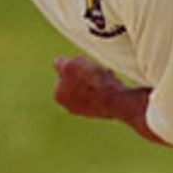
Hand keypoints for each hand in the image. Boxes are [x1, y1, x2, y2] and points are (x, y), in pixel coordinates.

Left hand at [53, 56, 167, 145]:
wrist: (116, 99)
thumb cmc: (92, 81)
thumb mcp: (72, 64)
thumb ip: (61, 62)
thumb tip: (57, 62)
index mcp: (58, 96)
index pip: (63, 73)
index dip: (74, 65)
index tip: (83, 65)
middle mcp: (70, 106)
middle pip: (77, 80)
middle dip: (87, 73)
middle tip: (96, 70)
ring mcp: (86, 110)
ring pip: (91, 85)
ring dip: (98, 77)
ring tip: (106, 75)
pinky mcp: (102, 110)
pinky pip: (102, 92)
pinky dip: (107, 86)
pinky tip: (113, 84)